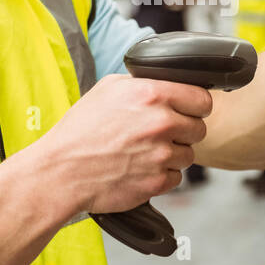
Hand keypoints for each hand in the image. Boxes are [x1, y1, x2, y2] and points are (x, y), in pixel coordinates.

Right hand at [36, 73, 211, 216]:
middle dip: (183, 131)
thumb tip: (167, 83)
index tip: (187, 110)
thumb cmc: (80, 129)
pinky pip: (176, 177)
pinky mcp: (157, 182)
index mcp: (151, 94)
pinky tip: (140, 168)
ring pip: (188, 155)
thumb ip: (143, 83)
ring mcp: (160, 155)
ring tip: (145, 152)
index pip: (203, 99)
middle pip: (199, 128)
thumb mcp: (108, 88)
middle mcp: (161, 123)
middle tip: (160, 133)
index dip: (195, 105)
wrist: (61, 171)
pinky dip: (162, 175)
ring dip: (172, 154)